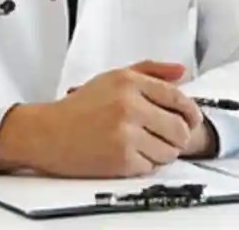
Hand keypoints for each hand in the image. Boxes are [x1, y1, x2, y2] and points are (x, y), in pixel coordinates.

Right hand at [0, 60, 203, 177]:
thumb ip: (151, 71)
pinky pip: (151, 167)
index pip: (178, 99)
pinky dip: (144, 165)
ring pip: (169, 151)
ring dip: (161, 153)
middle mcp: (129, 105)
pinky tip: (129, 155)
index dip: (191, 113)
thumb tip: (182, 72)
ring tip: (143, 146)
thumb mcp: (114, 78)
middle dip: (177, 137)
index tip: (191, 121)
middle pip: (180, 129)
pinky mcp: (121, 159)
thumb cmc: (80, 107)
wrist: (47, 133)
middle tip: (166, 138)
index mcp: (130, 82)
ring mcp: (125, 133)